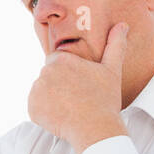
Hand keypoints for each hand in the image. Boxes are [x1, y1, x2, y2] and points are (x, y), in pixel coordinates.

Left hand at [28, 21, 130, 152]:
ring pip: (41, 92)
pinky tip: (60, 116)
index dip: (67, 73)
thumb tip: (121, 25)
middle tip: (75, 97)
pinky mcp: (31, 108)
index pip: (56, 61)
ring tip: (69, 107)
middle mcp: (44, 72)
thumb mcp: (112, 69)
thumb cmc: (104, 99)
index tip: (78, 84)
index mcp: (61, 59)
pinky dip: (44, 112)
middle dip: (58, 85)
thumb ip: (115, 45)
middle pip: (48, 77)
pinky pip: (35, 107)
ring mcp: (36, 91)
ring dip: (50, 98)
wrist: (95, 128)